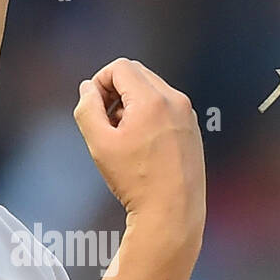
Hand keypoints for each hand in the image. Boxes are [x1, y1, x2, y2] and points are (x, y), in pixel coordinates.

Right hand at [73, 58, 204, 244]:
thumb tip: (87, 89)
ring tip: (124, 138)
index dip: (99, 82)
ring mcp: (187, 115)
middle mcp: (175, 101)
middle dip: (115, 91)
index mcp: (152, 100)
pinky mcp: (192, 129)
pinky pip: (166, 108)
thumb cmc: (136, 182)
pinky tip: (142, 146)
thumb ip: (87, 109)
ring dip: (131, 104)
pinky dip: (149, 116)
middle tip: (106, 123)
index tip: (94, 108)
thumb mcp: (99, 144)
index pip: (119, 67)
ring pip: (151, 90)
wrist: (172, 212)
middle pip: (137, 74)